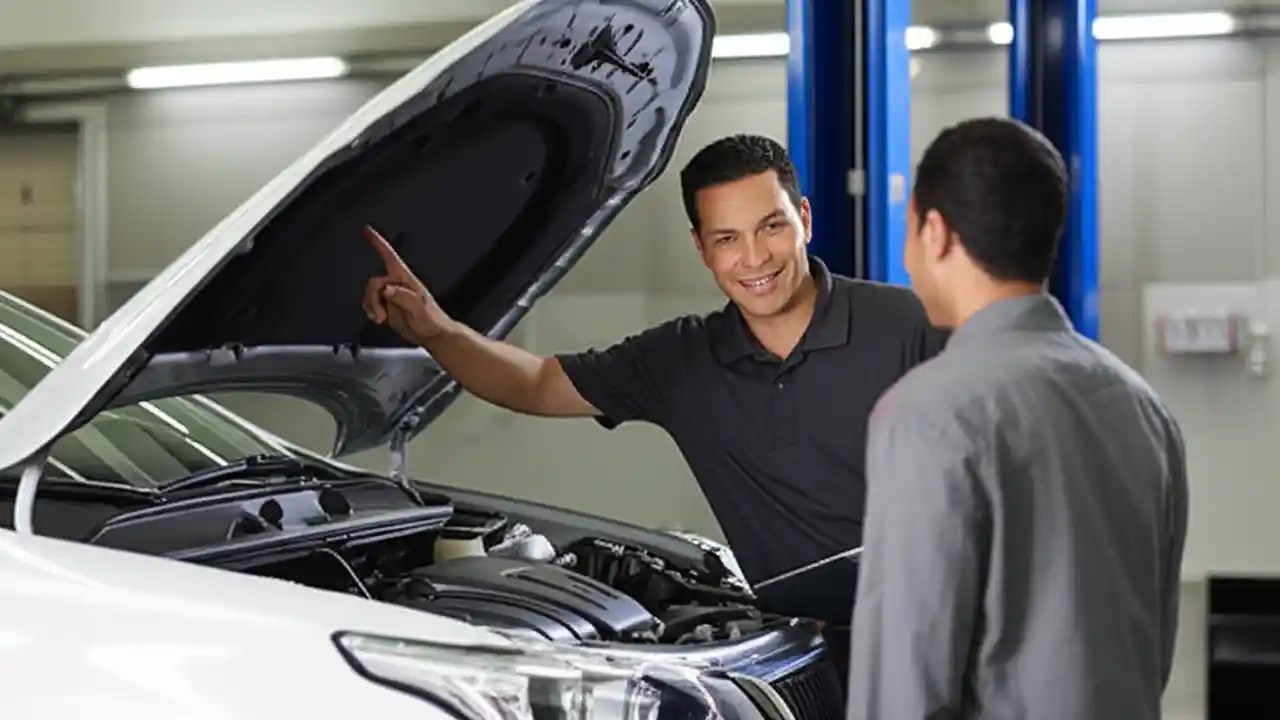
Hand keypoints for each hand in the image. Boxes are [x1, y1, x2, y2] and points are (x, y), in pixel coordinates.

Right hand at [361, 225, 452, 343]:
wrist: (432, 335)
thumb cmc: (432, 321)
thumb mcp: (420, 309)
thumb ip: (404, 298)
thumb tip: (387, 289)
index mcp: (406, 279)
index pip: (389, 256)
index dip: (378, 242)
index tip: (367, 230)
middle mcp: (397, 284)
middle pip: (374, 282)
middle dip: (373, 299)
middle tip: (382, 315)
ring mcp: (392, 295)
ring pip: (370, 294)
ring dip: (372, 307)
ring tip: (383, 318)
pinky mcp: (387, 306)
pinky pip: (370, 303)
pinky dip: (371, 311)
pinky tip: (380, 318)